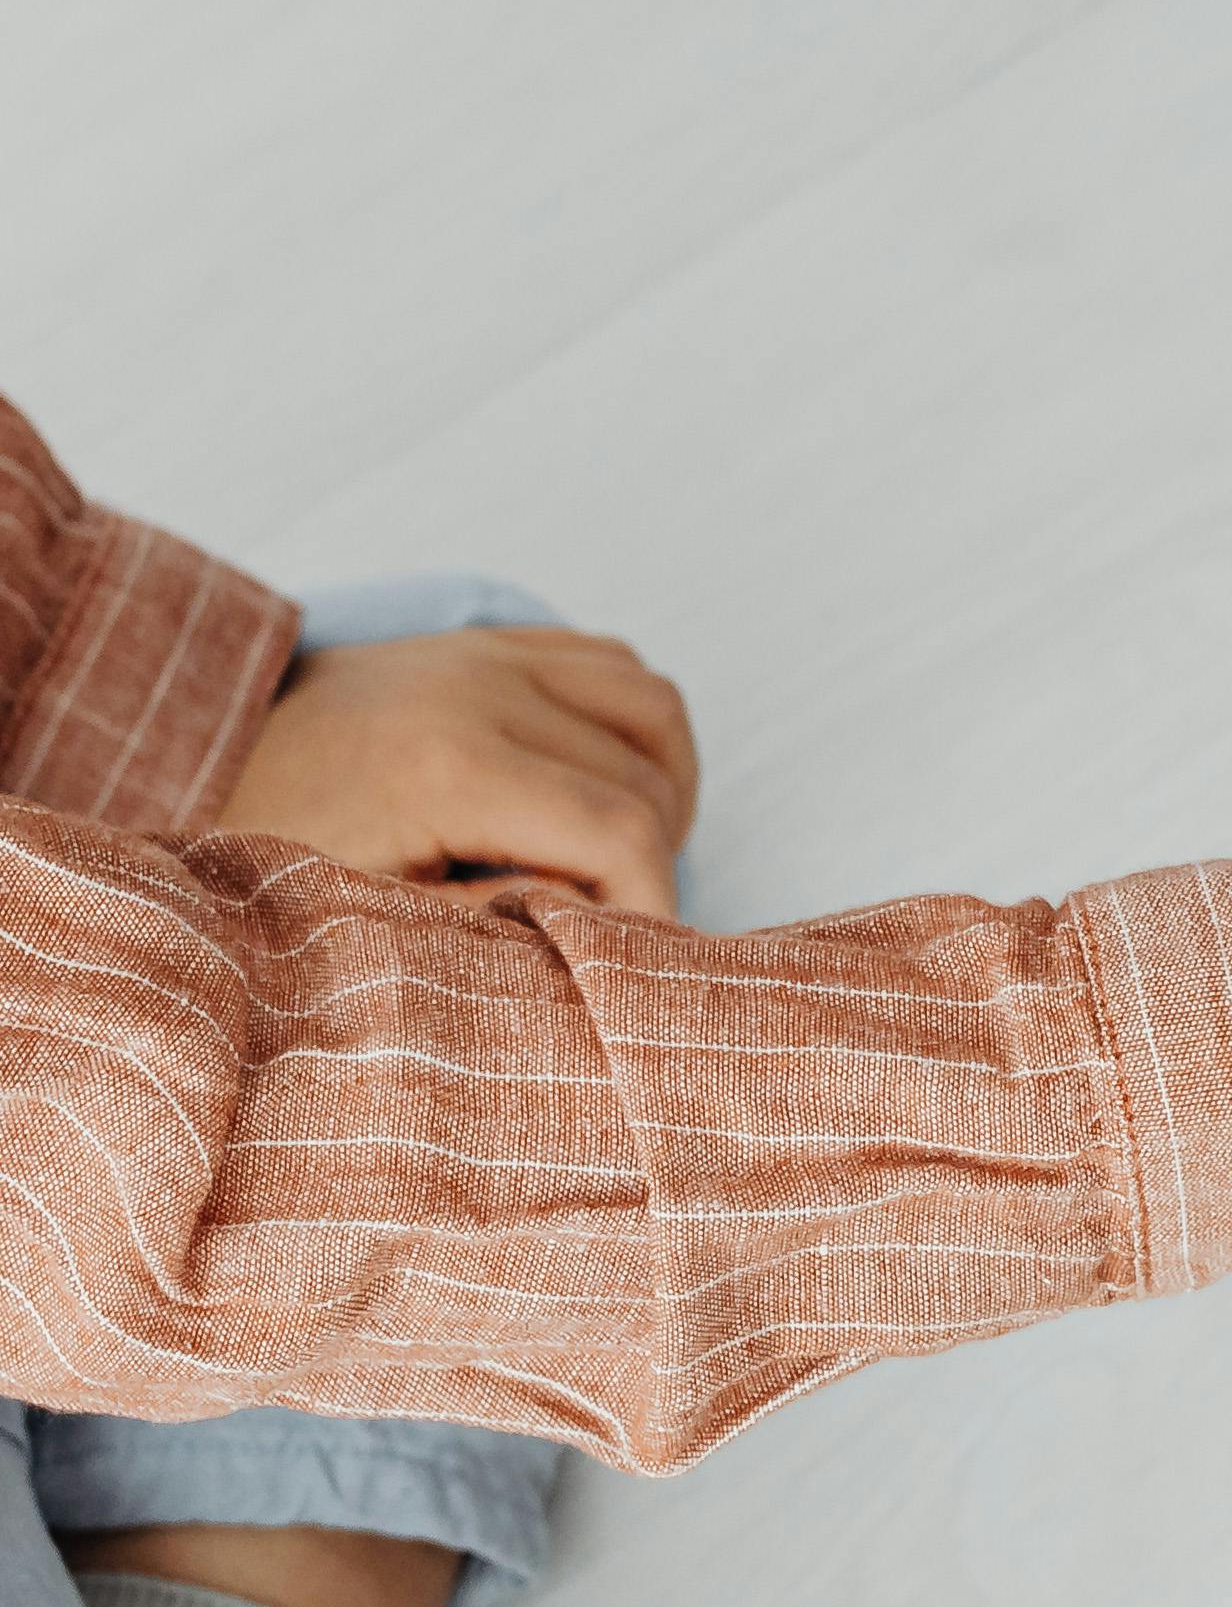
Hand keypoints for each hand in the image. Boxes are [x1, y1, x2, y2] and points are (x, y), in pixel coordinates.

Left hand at [219, 627, 699, 915]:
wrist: (191, 754)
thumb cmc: (270, 850)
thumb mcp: (363, 918)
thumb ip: (492, 927)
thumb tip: (600, 924)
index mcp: (449, 767)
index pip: (622, 833)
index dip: (654, 909)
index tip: (630, 965)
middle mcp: (483, 690)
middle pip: (647, 781)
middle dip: (655, 865)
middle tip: (613, 924)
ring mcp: (488, 654)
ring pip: (654, 710)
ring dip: (664, 788)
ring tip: (624, 855)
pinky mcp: (488, 641)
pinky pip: (616, 666)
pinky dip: (635, 729)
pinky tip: (604, 785)